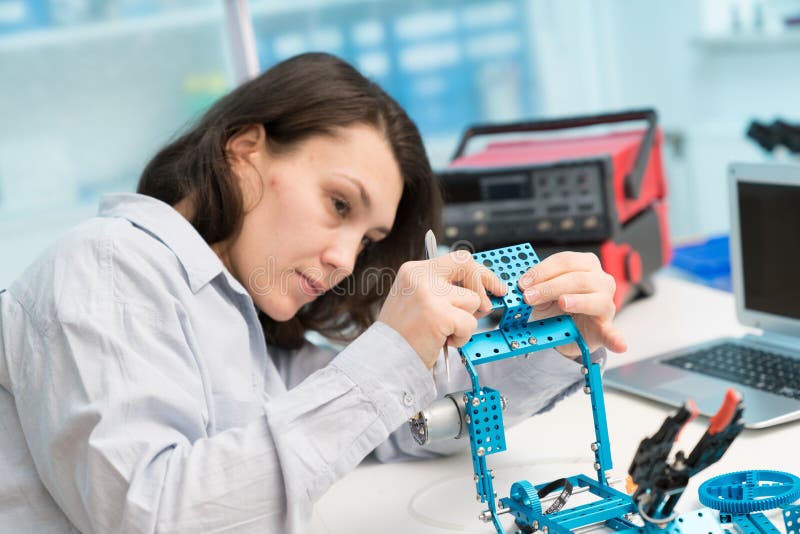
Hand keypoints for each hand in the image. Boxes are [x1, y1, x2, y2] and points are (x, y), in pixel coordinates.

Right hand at [378, 250, 506, 367]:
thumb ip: (443, 290)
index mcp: (414, 271)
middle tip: (487, 306)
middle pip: (467, 267)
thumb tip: (480, 292)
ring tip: (444, 332)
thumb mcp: (416, 300)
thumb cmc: (402, 335)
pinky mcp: (439, 315)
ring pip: (472, 301)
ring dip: (465, 321)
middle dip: (484, 285)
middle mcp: (420, 277)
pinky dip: (461, 337)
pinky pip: (469, 323)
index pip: (457, 259)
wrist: (384, 359)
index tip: (492, 284)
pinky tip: (442, 341)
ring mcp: (429, 294)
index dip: (478, 271)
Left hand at [517, 251, 626, 357]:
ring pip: (595, 299)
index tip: (523, 282)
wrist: (565, 329)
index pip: (565, 261)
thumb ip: (535, 286)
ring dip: (576, 301)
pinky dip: (616, 339)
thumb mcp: (543, 292)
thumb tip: (520, 285)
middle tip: (529, 296)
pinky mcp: (606, 328)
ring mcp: (606, 304)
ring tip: (562, 303)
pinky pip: (613, 333)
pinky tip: (618, 345)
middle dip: (550, 286)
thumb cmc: (556, 305)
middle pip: (577, 278)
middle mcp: (600, 281)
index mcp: (585, 265)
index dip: (542, 271)